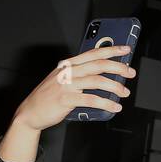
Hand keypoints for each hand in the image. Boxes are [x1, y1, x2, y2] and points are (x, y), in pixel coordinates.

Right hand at [12, 46, 134, 131]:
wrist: (30, 112)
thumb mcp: (63, 80)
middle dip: (118, 67)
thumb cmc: (49, 96)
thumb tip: (105, 74)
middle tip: (130, 72)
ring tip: (124, 92)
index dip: (111, 50)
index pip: (93, 53)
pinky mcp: (65, 100)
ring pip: (96, 81)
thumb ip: (80, 75)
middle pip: (98, 65)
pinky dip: (105, 103)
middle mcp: (67, 72)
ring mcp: (65, 85)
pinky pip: (90, 100)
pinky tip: (114, 106)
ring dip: (114, 86)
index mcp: (68, 65)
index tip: (125, 49)